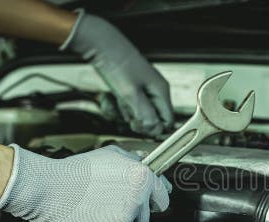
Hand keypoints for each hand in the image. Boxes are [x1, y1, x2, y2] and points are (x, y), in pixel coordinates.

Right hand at [0, 145, 170, 221]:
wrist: (46, 189)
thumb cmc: (74, 172)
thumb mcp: (110, 154)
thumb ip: (133, 162)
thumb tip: (146, 167)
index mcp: (141, 179)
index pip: (163, 198)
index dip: (154, 200)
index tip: (150, 203)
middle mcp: (136, 203)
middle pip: (144, 220)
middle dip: (131, 215)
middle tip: (110, 206)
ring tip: (94, 213)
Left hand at [62, 10, 173, 135]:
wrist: (101, 45)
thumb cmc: (117, 65)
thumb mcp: (130, 94)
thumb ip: (144, 114)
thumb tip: (155, 129)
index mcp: (161, 91)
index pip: (167, 120)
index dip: (153, 128)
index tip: (138, 125)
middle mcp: (155, 91)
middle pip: (152, 119)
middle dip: (137, 120)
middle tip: (126, 115)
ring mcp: (143, 89)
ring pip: (138, 114)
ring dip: (124, 113)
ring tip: (115, 101)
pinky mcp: (132, 89)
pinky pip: (128, 106)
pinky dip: (118, 106)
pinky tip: (111, 98)